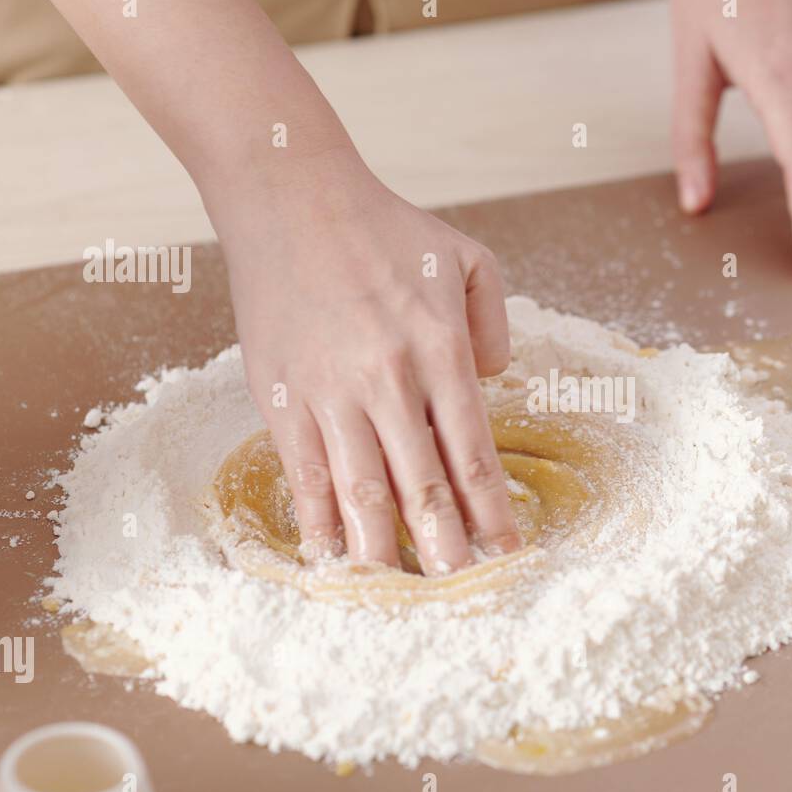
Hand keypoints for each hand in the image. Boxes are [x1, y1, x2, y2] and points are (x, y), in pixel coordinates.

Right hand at [207, 147, 522, 573]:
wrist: (290, 197)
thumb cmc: (385, 228)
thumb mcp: (469, 258)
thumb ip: (495, 325)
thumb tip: (493, 385)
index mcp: (440, 349)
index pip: (474, 453)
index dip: (493, 512)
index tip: (510, 554)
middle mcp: (389, 379)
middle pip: (422, 485)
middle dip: (445, 548)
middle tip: (462, 593)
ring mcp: (330, 391)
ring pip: (361, 490)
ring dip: (383, 550)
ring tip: (400, 595)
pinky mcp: (282, 395)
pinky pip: (303, 473)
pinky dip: (319, 521)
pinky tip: (332, 557)